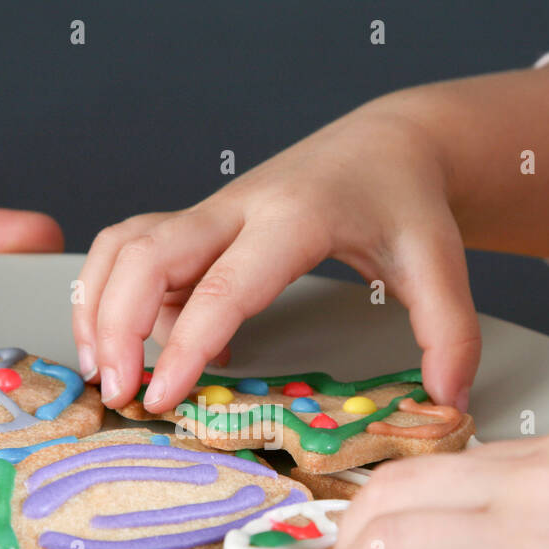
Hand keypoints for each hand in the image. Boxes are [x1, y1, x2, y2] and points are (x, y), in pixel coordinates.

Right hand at [73, 105, 479, 412]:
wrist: (384, 144)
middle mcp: (236, 209)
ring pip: (123, 245)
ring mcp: (210, 214)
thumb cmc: (405, 203)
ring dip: (99, 306)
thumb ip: (449, 333)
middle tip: (116, 393)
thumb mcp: (439, 263)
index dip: (184, 346)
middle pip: (144, 253)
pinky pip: (132, 254)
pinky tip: (145, 346)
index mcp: (293, 219)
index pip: (223, 287)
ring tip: (107, 373)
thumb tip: (449, 404)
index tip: (161, 398)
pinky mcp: (197, 227)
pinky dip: (115, 297)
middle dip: (113, 325)